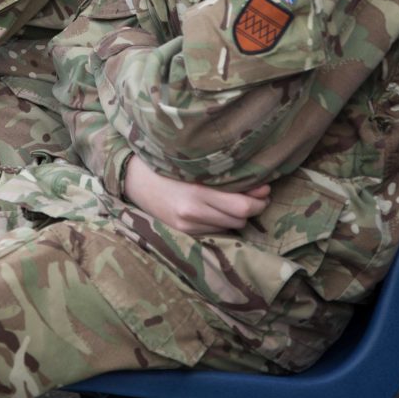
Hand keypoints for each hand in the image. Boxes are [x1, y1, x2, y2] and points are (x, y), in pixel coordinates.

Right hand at [123, 154, 269, 234]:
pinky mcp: (183, 233)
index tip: (265, 190)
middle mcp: (192, 213)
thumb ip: (225, 178)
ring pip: (230, 227)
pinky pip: (215, 231)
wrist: (133, 179)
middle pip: (239, 219)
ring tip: (237, 202)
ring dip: (238, 217)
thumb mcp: (194, 166)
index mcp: (196, 192)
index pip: (241, 206)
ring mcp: (187, 226)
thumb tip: (261, 187)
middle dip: (253, 209)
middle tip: (259, 197)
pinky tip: (218, 210)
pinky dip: (222, 222)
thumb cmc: (166, 165)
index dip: (259, 200)